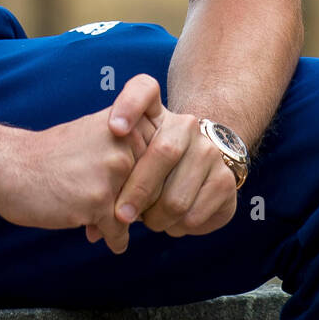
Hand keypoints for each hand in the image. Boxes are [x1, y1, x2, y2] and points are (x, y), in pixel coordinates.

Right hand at [0, 74, 163, 253]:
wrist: (9, 165)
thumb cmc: (53, 155)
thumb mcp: (100, 135)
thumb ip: (134, 152)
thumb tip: (168, 190)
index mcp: (131, 122)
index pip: (165, 164)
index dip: (148, 182)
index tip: (126, 183)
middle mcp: (127, 142)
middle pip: (156, 190)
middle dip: (136, 204)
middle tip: (109, 201)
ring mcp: (114, 171)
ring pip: (138, 213)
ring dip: (121, 220)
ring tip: (94, 211)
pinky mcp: (99, 201)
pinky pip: (120, 232)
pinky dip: (109, 237)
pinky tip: (90, 227)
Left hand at [88, 77, 238, 243]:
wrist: (201, 166)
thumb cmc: (151, 167)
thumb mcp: (131, 163)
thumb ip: (109, 184)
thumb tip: (92, 230)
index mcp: (156, 112)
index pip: (144, 89)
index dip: (129, 105)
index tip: (115, 128)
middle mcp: (186, 125)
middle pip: (163, 152)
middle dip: (138, 190)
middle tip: (122, 214)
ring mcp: (210, 151)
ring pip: (176, 196)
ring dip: (157, 218)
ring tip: (149, 220)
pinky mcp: (225, 181)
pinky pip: (193, 215)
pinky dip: (177, 227)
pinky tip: (172, 223)